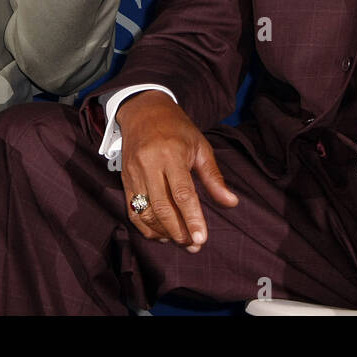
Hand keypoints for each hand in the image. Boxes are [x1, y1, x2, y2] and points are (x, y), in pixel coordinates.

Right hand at [116, 90, 237, 252]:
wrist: (142, 110)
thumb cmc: (176, 128)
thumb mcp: (200, 146)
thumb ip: (213, 177)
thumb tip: (230, 202)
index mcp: (170, 154)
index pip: (182, 193)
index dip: (192, 218)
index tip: (202, 239)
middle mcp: (149, 165)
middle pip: (162, 207)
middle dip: (179, 231)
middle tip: (193, 245)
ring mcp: (134, 173)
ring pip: (145, 212)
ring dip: (163, 232)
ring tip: (181, 241)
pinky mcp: (125, 180)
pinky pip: (132, 210)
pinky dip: (146, 227)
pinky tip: (161, 234)